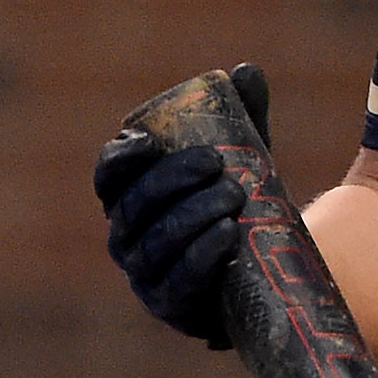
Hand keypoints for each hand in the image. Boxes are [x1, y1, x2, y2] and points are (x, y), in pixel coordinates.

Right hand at [93, 63, 270, 348]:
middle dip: (171, 182)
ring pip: (155, 243)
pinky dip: (201, 256)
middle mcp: (128, 235)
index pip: (111, 175)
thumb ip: (242, 117)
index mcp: (132, 196)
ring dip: (192, 217)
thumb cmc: (241, 204)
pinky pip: (179, 281)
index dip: (121, 158)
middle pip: (134, 206)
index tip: (150, 140)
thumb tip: (244, 72)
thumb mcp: (243, 159)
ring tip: (233, 197)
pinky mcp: (173, 305)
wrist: (266, 271)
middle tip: (215, 164)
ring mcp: (146, 274)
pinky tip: (227, 235)